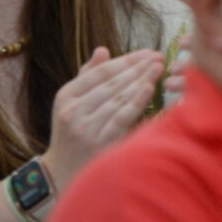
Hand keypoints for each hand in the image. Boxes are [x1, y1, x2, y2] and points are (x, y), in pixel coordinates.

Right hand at [42, 46, 169, 190]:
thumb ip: (88, 76)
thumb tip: (103, 50)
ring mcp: (86, 127)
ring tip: (159, 67)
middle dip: (138, 67)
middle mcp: (74, 110)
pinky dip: (137, 100)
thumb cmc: (73, 132)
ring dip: (142, 80)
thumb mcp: (72, 103)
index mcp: (66, 96)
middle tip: (159, 56)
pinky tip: (150, 87)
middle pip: (112, 83)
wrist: (62, 171)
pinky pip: (122, 116)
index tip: (146, 53)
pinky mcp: (100, 142)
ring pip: (119, 98)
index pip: (101, 73)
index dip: (126, 60)